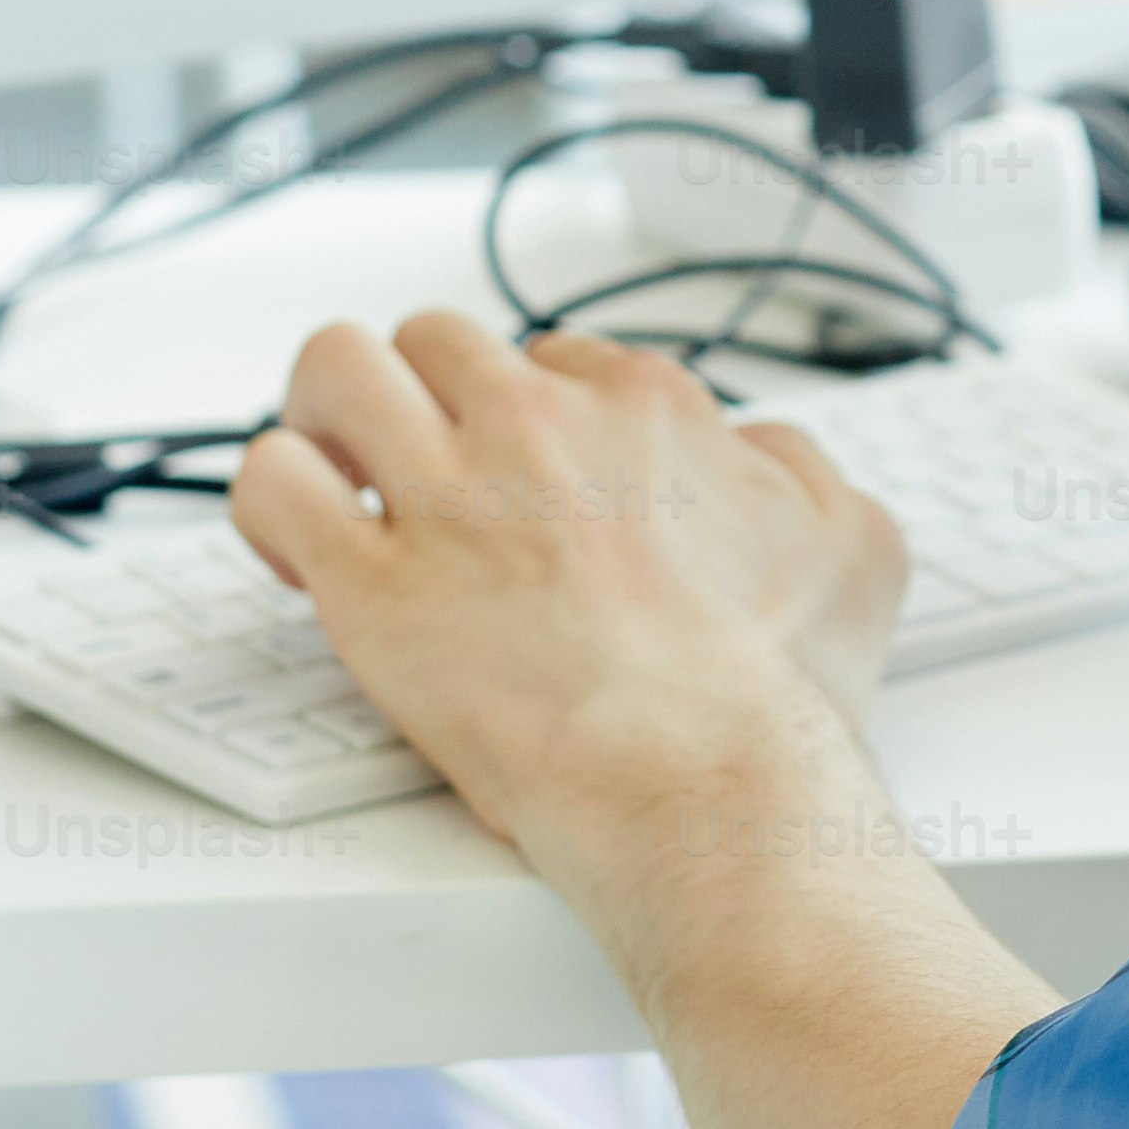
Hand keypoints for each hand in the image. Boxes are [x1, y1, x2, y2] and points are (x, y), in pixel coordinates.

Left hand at [226, 313, 910, 882]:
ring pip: (335, 368)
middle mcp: (537, 427)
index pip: (555, 360)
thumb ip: (801, 471)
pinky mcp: (369, 585)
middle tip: (418, 474)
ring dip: (327, 416)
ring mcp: (447, 497)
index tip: (516, 482)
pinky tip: (296, 550)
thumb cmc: (779, 695)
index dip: (525, 423)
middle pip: (436, 342)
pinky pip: (271, 484)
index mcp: (646, 408)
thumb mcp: (856, 546)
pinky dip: (272, 500)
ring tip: (338, 483)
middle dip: (420, 400)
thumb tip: (758, 449)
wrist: (713, 787)